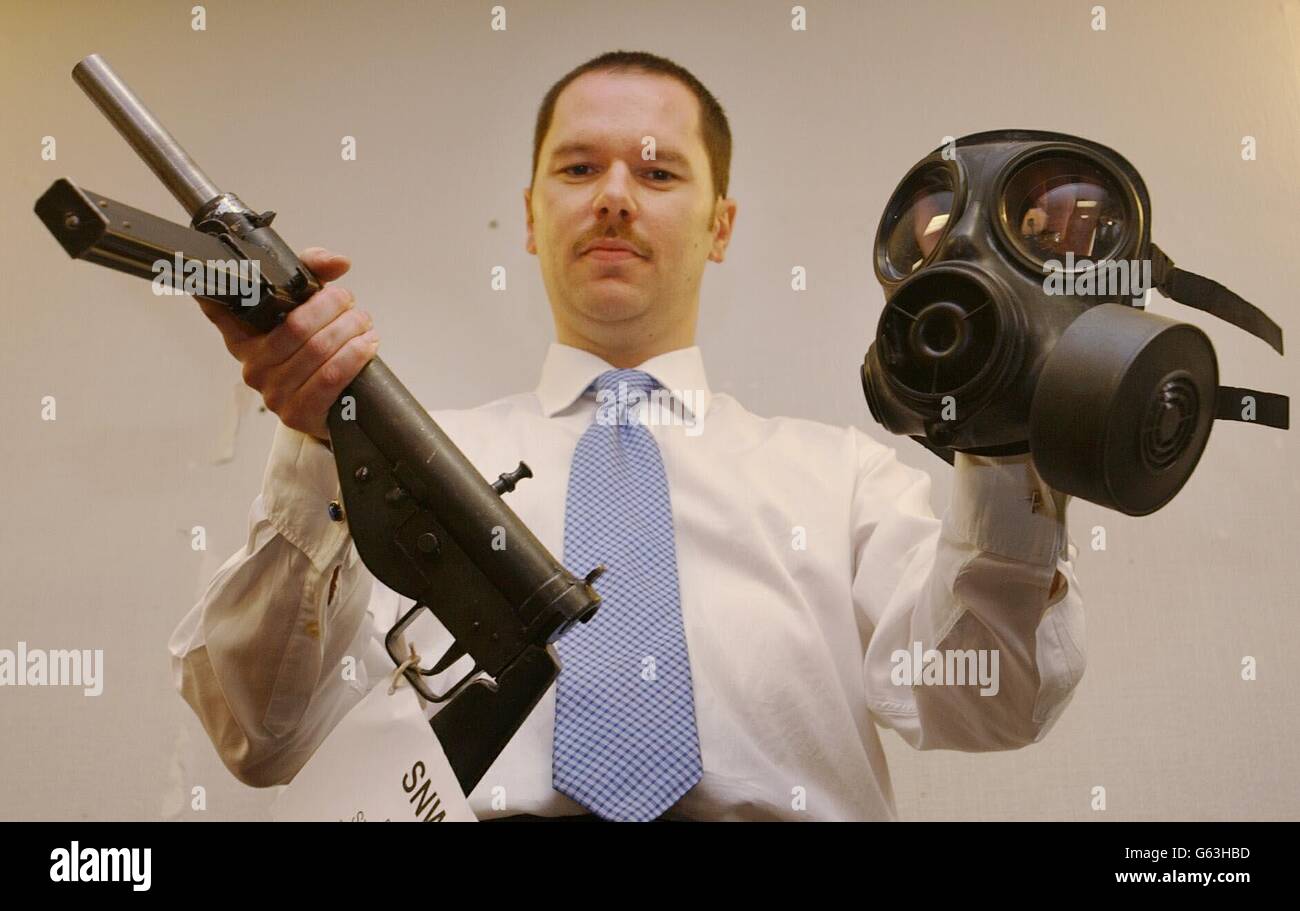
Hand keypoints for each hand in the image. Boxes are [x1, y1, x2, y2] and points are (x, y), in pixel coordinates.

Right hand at [196, 247, 378, 441]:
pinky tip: (366, 346)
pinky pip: (330, 378)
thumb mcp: (307, 307)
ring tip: (363, 322)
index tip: (227, 272)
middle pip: (295, 326)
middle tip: (349, 302)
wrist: (330, 404)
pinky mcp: (297, 413)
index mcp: (243, 335)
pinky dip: (354, 357)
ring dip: (349, 331)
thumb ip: (314, 273)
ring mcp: (273, 392)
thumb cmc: (313, 349)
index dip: (218, 286)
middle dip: (331, 307)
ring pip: (317, 350)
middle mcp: (252, 365)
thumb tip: (338, 262)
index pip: (217, 307)